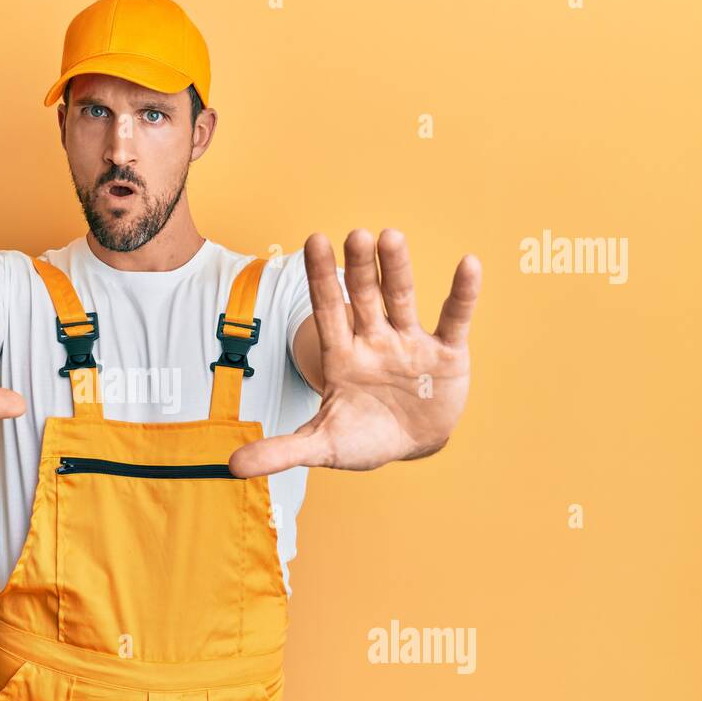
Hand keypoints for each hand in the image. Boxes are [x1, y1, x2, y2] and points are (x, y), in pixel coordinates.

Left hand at [229, 229, 481, 474]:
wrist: (409, 446)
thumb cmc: (362, 438)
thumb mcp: (323, 445)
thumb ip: (282, 450)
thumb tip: (233, 466)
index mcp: (342, 356)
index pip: (326, 311)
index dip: (320, 278)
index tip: (313, 240)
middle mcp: (374, 340)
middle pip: (363, 298)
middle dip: (358, 268)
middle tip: (356, 234)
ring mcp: (410, 343)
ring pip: (402, 300)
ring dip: (397, 270)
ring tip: (391, 237)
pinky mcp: (447, 354)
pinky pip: (454, 319)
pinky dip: (462, 294)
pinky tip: (468, 264)